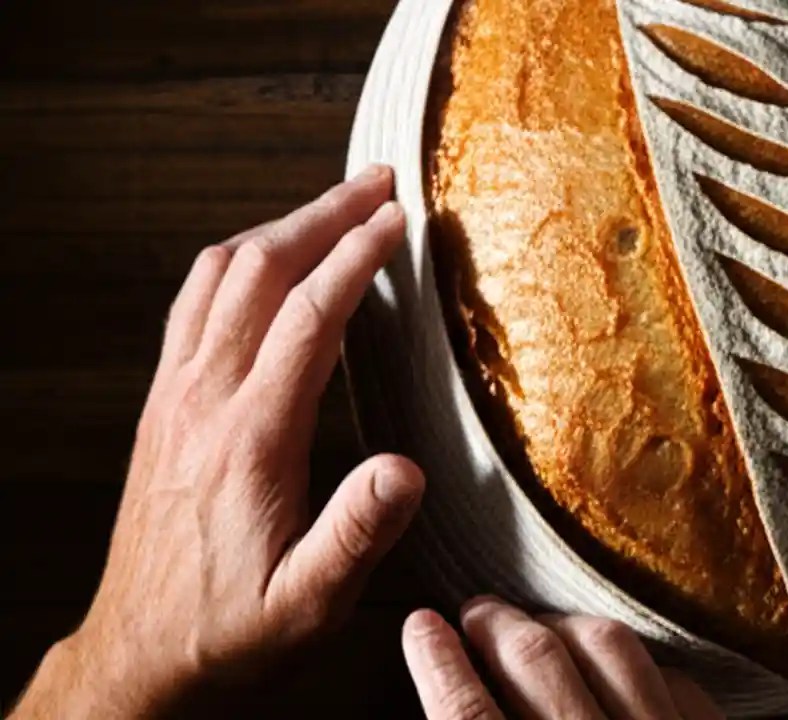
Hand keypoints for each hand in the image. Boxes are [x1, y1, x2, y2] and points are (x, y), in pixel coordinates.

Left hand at [10, 165, 425, 718]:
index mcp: (248, 440)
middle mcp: (202, 402)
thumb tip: (407, 470)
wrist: (142, 652)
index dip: (357, 258)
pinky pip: (191, 304)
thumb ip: (357, 535)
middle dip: (321, 216)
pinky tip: (264, 264)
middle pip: (257, 271)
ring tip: (329, 207)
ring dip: (275, 228)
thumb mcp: (307, 604)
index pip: (309, 318)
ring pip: (216, 277)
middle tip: (374, 184)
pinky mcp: (161, 406)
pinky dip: (236, 263)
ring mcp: (173, 398)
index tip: (397, 220)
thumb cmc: (230, 629)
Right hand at [401, 596, 724, 719]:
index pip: (467, 717)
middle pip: (539, 664)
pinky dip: (642, 666)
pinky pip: (678, 682)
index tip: (420, 624)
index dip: (437, 662)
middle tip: (477, 611)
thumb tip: (455, 684)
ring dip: (566, 627)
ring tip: (540, 624)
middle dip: (498, 625)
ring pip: (611, 650)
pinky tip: (619, 666)